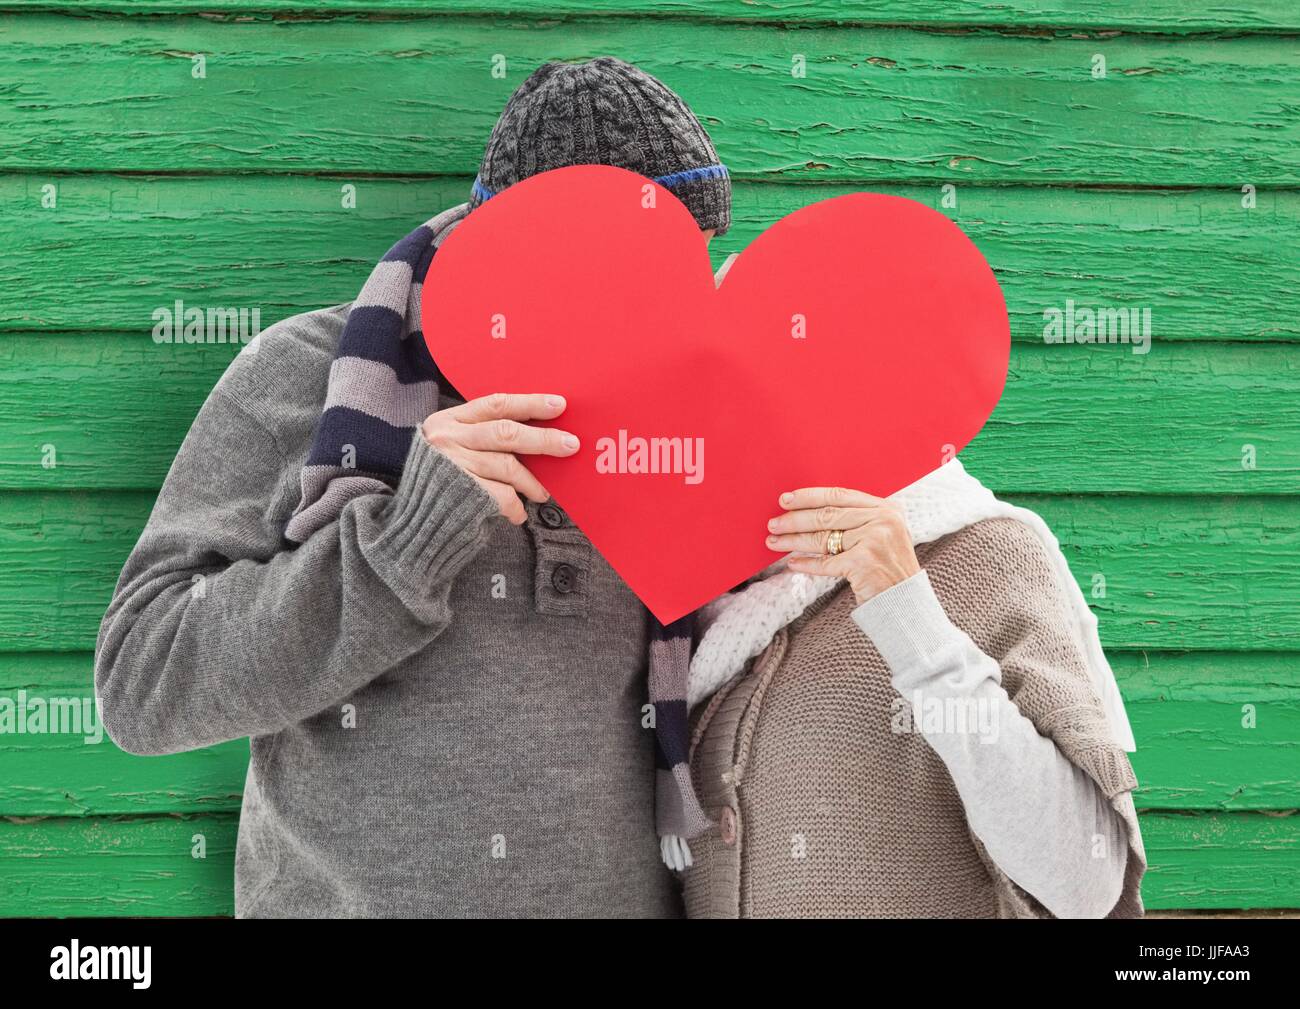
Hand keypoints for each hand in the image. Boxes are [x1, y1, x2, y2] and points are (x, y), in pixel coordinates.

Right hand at [422, 392, 577, 523]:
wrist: (410, 516)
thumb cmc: (440, 475)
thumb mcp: (454, 444)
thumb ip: (483, 434)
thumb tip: (536, 431)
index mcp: (451, 419)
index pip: (496, 404)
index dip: (529, 403)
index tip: (559, 405)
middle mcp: (449, 438)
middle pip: (505, 433)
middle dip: (542, 439)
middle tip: (571, 445)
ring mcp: (452, 465)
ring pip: (506, 465)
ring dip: (532, 481)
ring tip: (544, 493)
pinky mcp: (459, 493)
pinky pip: (500, 496)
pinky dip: (515, 506)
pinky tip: (518, 514)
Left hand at [765, 486, 919, 604]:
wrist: (907, 604)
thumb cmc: (888, 570)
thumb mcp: (882, 536)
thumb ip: (857, 521)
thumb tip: (810, 513)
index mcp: (886, 508)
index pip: (840, 495)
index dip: (809, 496)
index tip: (785, 499)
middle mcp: (882, 520)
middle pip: (827, 515)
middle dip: (795, 520)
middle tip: (773, 523)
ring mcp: (874, 540)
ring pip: (823, 538)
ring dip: (794, 541)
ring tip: (774, 542)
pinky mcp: (865, 562)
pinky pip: (826, 562)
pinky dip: (807, 564)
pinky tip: (792, 564)